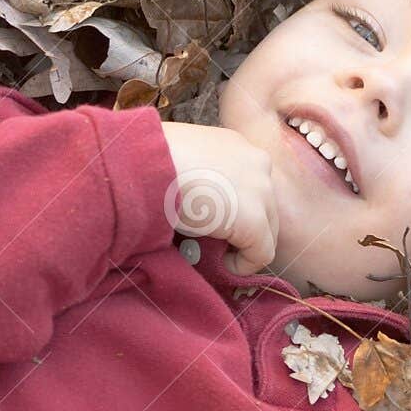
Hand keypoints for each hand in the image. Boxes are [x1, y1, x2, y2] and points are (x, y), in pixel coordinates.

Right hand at [160, 122, 279, 275]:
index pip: (249, 183)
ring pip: (266, 230)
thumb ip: (199, 173)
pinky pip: (260, 254)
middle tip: (212, 240)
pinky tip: (218, 264)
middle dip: (243, 227)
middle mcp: (258, 163)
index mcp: (237, 146)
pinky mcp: (255, 221)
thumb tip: (194, 199)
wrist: (145, 168)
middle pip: (264, 206)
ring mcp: (261, 191)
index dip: (233, 206)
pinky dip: (242, 265)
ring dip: (242, 244)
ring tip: (211, 251)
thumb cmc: (151, 161)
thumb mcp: (181, 158)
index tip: (210, 222)